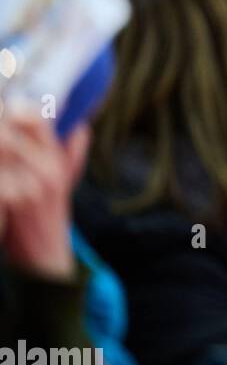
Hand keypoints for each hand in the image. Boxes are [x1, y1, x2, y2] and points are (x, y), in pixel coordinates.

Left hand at [0, 115, 87, 279]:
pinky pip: (0, 175)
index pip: (36, 120)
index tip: (8, 107)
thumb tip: (81, 127)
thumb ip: (72, 154)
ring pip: (1, 148)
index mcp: (56, 163)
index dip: (17, 109)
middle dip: (0, 126)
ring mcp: (28, 186)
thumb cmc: (49, 218)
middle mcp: (45, 171)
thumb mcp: (66, 183)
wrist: (44, 257)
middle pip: (9, 131)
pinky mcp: (12, 201)